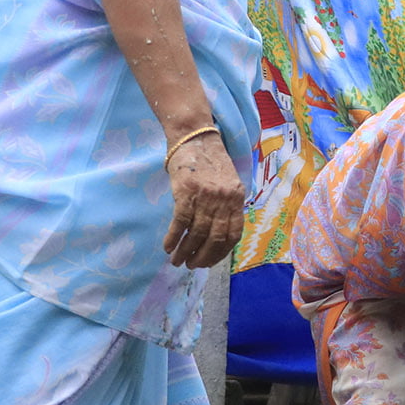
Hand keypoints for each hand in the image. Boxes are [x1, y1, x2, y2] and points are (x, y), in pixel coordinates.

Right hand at [163, 130, 245, 268]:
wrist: (195, 138)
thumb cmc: (210, 163)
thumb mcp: (228, 183)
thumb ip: (226, 206)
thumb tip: (217, 234)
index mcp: (236, 198)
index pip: (233, 234)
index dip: (221, 252)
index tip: (210, 262)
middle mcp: (224, 199)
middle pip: (215, 237)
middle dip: (203, 256)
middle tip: (192, 266)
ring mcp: (205, 196)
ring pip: (196, 233)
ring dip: (186, 251)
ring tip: (178, 261)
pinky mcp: (186, 192)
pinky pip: (180, 222)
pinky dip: (173, 238)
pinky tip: (168, 247)